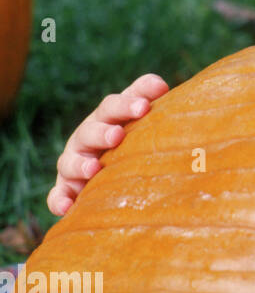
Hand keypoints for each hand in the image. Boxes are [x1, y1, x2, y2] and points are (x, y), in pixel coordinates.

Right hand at [47, 73, 169, 215]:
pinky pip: (58, 195)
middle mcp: (86, 138)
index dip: (126, 104)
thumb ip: (147, 96)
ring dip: (80, 165)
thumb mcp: (141, 116)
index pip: (113, 106)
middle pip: (90, 131)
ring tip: (94, 168)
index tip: (144, 107)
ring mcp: (74, 163)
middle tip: (117, 135)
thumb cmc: (135, 136)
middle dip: (102, 132)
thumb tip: (160, 85)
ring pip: (69, 162)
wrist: (116, 170)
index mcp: (106, 118)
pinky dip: (59, 200)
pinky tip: (67, 207)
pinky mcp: (66, 189)